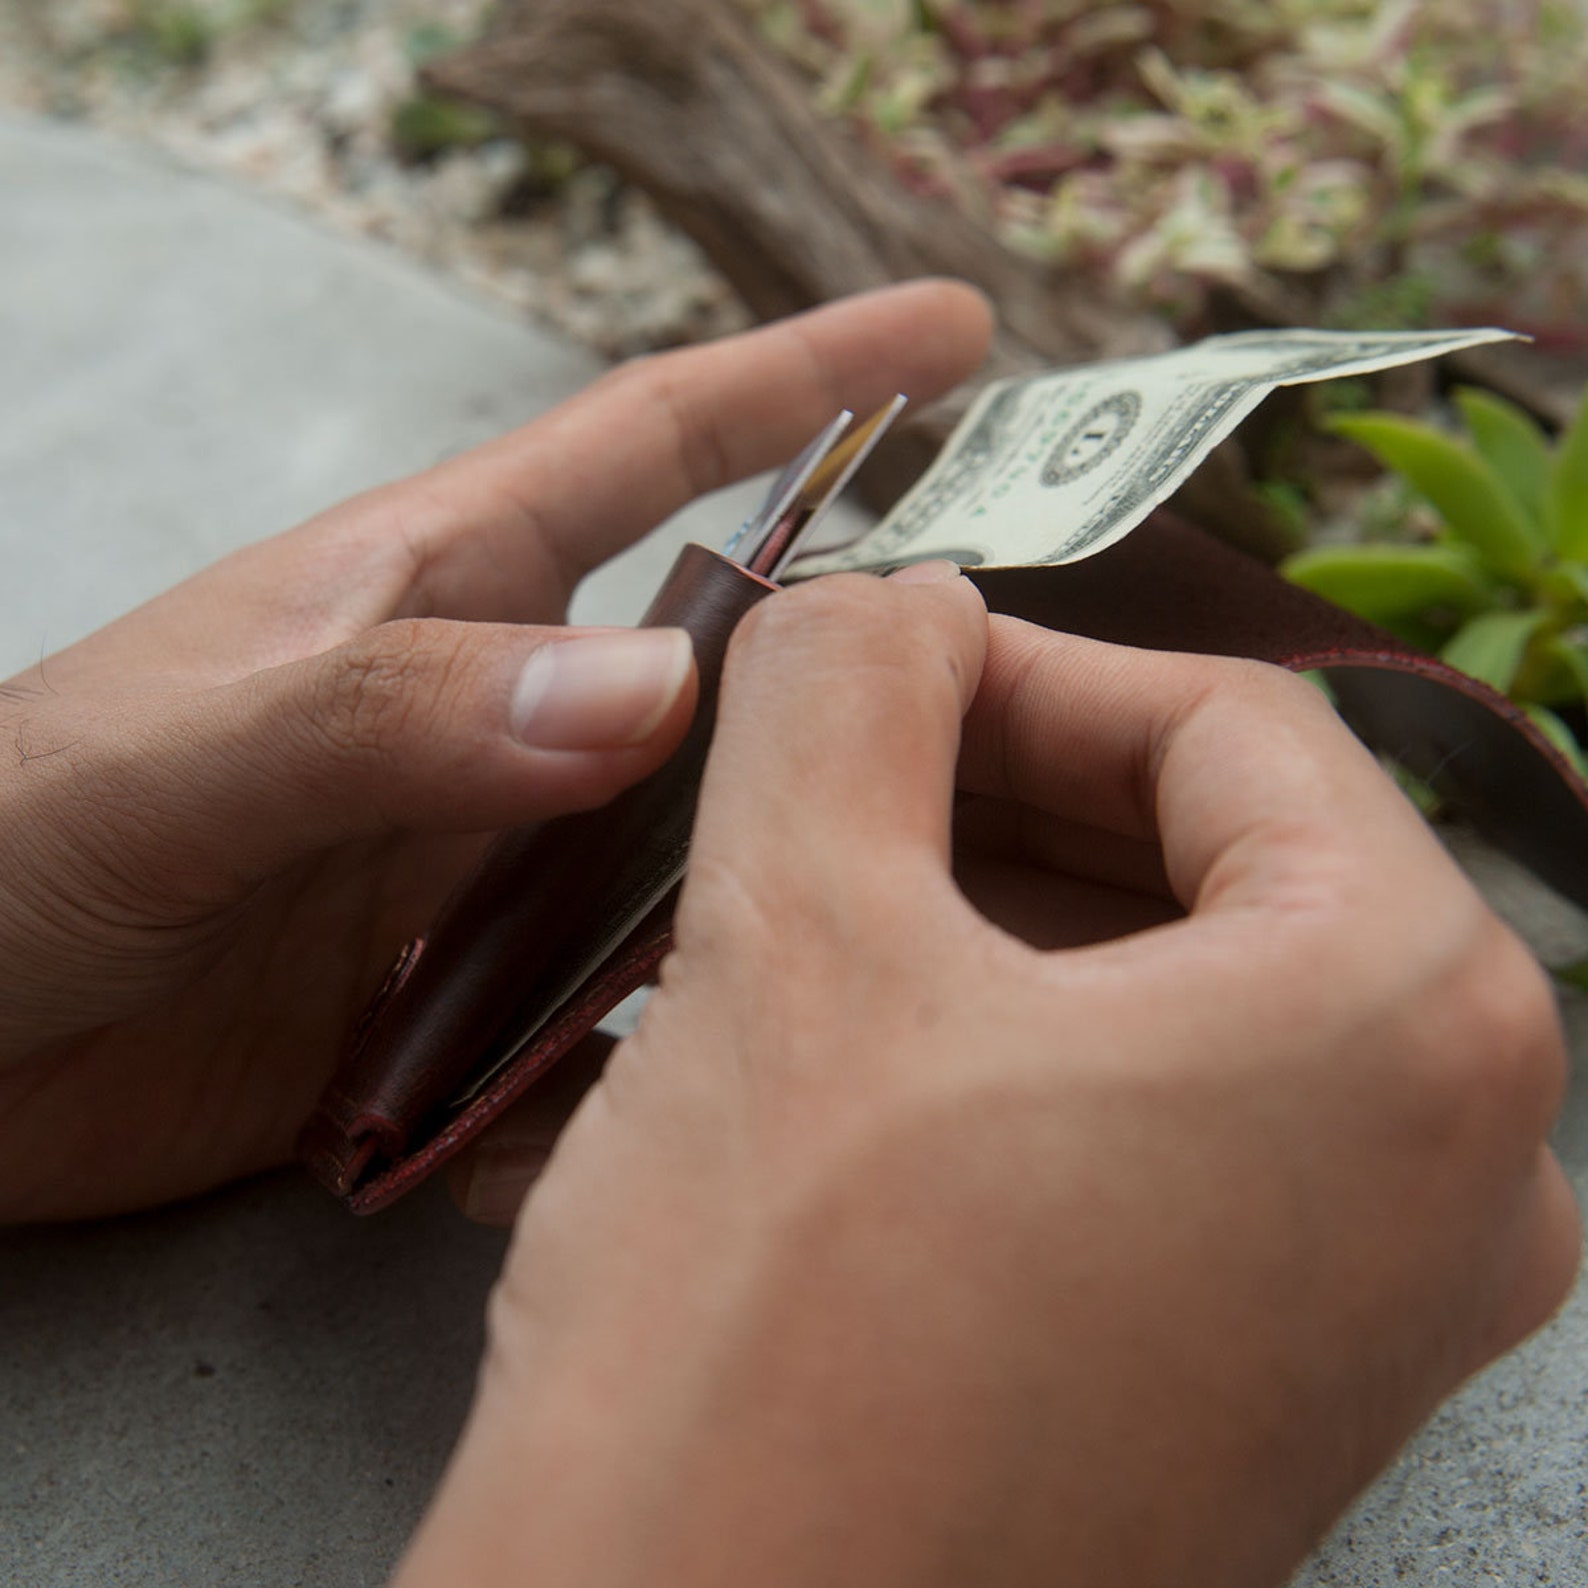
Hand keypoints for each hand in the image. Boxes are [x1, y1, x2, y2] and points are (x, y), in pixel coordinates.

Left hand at [0, 281, 993, 1220]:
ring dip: (748, 919)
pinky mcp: (454, 1009)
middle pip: (727, 684)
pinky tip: (616, 1132)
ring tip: (832, 974)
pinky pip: (595, 1035)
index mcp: (446, 593)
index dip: (815, 375)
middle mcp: (497, 721)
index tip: (957, 334)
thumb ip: (401, 713)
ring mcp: (484, 869)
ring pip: (685, 873)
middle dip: (844, 700)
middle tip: (981, 742)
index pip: (661, 445)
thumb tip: (658, 689)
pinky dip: (618, 1080)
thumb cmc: (8, 841)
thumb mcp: (193, 753)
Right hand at [404, 570, 1578, 1587]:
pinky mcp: (1254, 1388)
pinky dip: (989, 1062)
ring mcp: (1365, 1303)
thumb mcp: (792, 932)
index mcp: (1412, 1027)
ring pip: (1159, 1001)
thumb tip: (890, 607)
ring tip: (788, 922)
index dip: (1020, 669)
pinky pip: (1143, 1137)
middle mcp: (1456, 1176)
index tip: (869, 673)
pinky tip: (829, 1068)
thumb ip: (851, 690)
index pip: (1229, 730)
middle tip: (813, 787)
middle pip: (1204, 864)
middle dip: (982, 800)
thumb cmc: (769, 1332)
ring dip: (963, 930)